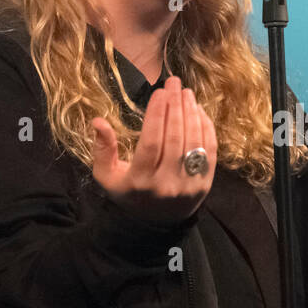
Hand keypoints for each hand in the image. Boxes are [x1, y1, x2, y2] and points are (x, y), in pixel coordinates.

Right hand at [91, 75, 217, 223]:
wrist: (157, 224)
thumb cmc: (129, 192)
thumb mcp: (107, 176)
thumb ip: (102, 149)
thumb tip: (98, 121)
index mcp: (140, 181)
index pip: (151, 143)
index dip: (157, 115)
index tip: (159, 92)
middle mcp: (166, 184)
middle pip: (174, 139)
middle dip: (175, 107)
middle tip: (174, 83)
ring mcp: (188, 185)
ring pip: (194, 143)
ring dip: (192, 114)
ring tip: (186, 93)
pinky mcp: (205, 184)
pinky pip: (209, 152)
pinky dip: (206, 128)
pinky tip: (198, 111)